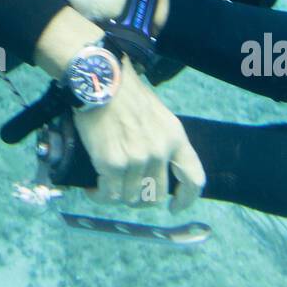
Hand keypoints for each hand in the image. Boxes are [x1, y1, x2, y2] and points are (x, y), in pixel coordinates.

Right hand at [74, 61, 204, 211]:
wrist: (101, 80)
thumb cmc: (125, 94)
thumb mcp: (158, 115)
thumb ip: (162, 141)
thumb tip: (157, 168)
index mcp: (175, 138)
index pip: (193, 179)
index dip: (186, 199)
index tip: (174, 206)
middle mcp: (160, 152)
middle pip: (156, 196)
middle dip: (141, 199)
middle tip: (126, 190)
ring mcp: (137, 159)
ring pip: (131, 198)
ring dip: (118, 196)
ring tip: (106, 185)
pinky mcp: (112, 163)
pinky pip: (109, 194)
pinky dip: (100, 195)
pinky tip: (93, 188)